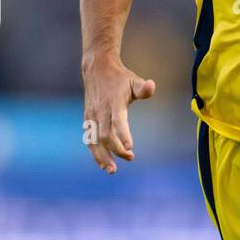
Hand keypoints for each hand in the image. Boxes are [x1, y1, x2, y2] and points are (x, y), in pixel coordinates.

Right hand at [82, 57, 155, 172]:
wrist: (96, 69)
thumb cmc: (120, 78)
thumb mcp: (134, 80)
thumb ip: (144, 88)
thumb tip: (152, 86)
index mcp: (114, 102)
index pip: (118, 121)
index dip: (123, 135)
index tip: (130, 149)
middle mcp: (101, 111)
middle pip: (106, 135)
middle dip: (116, 150)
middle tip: (131, 158)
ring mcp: (92, 116)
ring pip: (94, 141)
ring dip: (102, 157)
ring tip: (111, 170)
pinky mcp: (87, 119)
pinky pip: (89, 139)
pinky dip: (95, 153)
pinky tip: (103, 164)